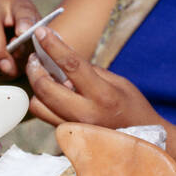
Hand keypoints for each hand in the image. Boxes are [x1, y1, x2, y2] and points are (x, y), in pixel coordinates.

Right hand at [0, 0, 41, 80]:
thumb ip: (30, 44)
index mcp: (19, 5)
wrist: (18, 49)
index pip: (22, 10)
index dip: (23, 21)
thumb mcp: (36, 43)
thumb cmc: (30, 43)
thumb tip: (16, 50)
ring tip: (5, 71)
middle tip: (8, 66)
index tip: (24, 33)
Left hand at [24, 26, 161, 129]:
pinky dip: (44, 101)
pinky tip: (52, 93)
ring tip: (43, 76)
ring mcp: (75, 127)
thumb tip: (62, 57)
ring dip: (36, 87)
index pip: (71, 65)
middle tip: (35, 57)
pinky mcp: (68, 136)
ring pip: (39, 105)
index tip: (41, 32)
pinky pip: (45, 116)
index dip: (53, 46)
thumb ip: (90, 71)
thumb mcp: (118, 82)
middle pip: (45, 88)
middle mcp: (86, 114)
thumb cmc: (132, 108)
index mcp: (103, 95)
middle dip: (34, 68)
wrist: (140, 143)